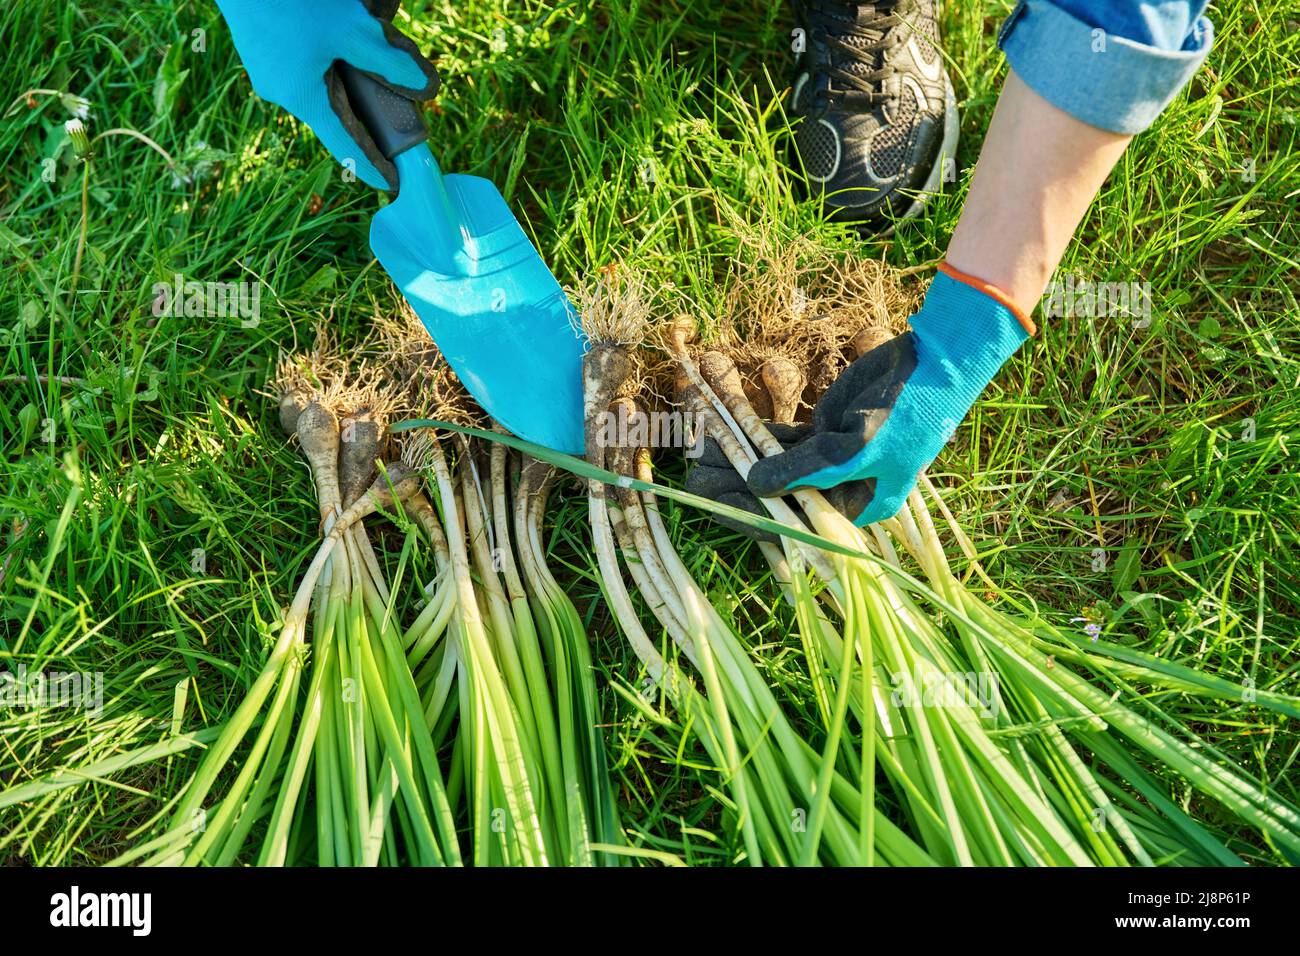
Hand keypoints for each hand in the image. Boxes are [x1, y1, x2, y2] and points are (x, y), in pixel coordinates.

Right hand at [215, 0, 438, 189]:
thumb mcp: (351, 28)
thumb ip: (389, 61)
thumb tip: (425, 88)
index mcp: (303, 98)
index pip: (346, 146)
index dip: (373, 165)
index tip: (393, 184)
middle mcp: (282, 91)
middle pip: (337, 112)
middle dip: (368, 113)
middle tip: (399, 113)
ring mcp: (269, 70)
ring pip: (321, 86)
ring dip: (349, 80)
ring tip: (371, 64)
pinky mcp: (264, 49)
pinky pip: (305, 66)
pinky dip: (330, 61)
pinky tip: (343, 38)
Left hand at [688, 264, 1032, 535]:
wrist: (931, 363)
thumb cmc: (904, 414)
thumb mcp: (852, 447)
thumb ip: (803, 468)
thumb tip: (755, 485)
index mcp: (858, 508)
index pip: (798, 524)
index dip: (756, 516)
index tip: (715, 507)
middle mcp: (842, 491)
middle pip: (782, 496)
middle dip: (740, 486)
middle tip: (695, 477)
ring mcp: (830, 462)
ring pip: (779, 466)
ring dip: (743, 458)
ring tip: (699, 452)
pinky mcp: (823, 433)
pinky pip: (784, 441)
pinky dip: (756, 436)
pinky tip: (723, 430)